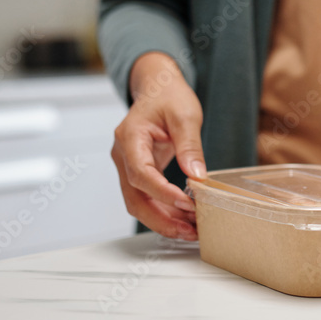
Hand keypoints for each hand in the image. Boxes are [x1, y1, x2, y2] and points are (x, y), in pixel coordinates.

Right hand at [111, 52, 204, 239]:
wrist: (158, 87)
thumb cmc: (168, 95)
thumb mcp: (186, 115)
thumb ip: (190, 146)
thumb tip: (197, 177)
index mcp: (130, 137)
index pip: (141, 173)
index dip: (162, 193)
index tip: (187, 203)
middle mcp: (123, 154)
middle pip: (134, 197)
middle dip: (161, 219)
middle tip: (189, 231)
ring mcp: (128, 165)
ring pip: (138, 202)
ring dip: (163, 220)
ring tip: (191, 231)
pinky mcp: (139, 171)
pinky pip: (147, 196)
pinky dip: (164, 210)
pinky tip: (184, 219)